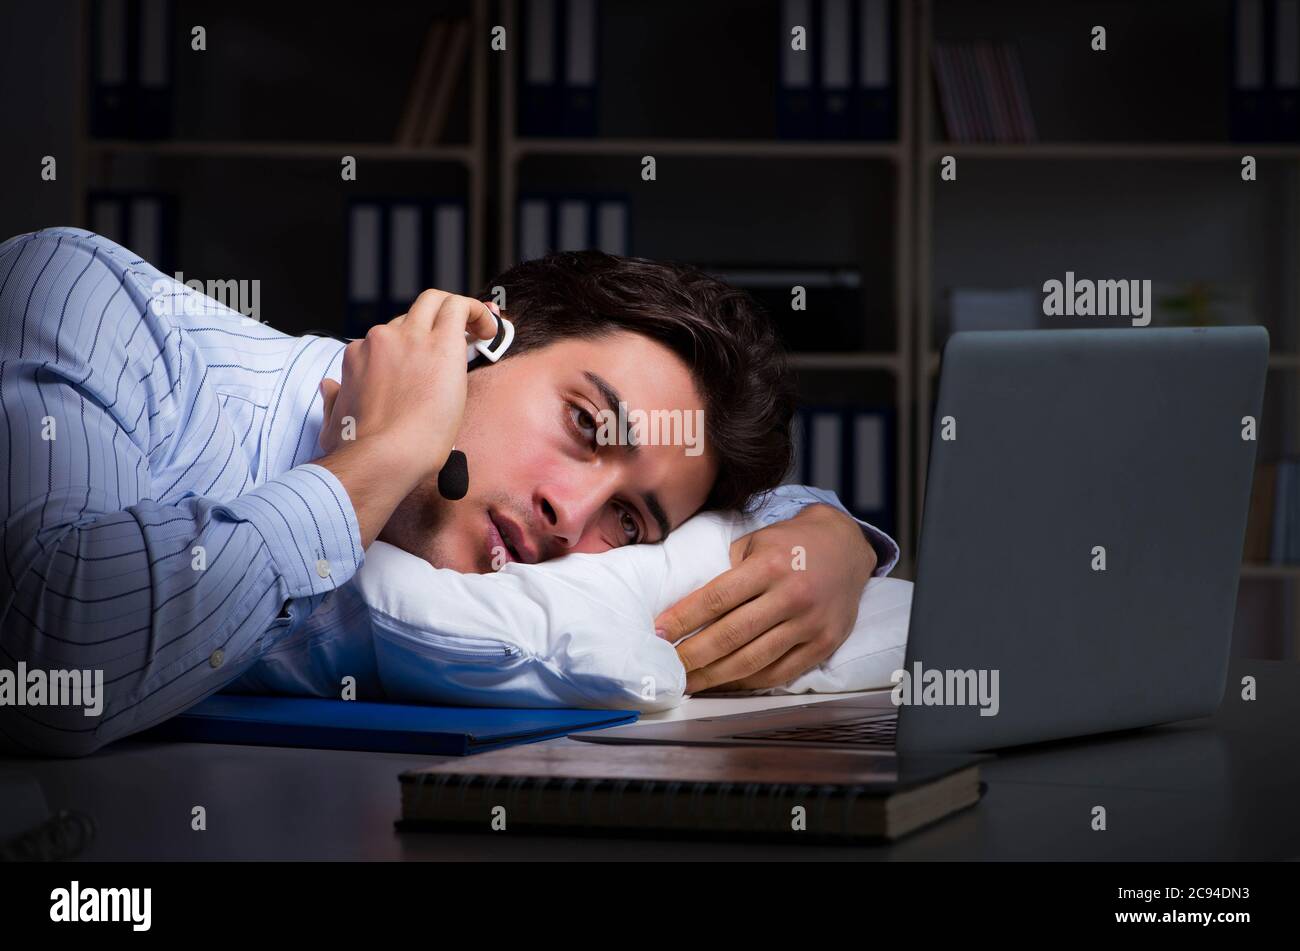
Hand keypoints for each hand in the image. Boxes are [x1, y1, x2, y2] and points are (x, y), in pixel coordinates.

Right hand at [314, 290, 499, 547]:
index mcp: (359, 356)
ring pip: (436, 303)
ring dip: (458, 313)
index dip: (413, 347)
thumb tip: (329, 387)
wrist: (384, 456)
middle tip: (459, 339)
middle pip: (413, 315)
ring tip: (480, 334)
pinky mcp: (440, 343)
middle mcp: (382, 340)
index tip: (428, 361)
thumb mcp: (334, 422)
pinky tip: (489, 330)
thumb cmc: (360, 450)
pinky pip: (461, 308)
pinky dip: (477, 312)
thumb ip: (334, 400)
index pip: (388, 340)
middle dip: (435, 323)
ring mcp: (410, 337)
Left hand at [654, 504, 875, 692]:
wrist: (846, 547)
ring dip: (714, 676)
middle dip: (691, 655)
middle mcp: (792, 595)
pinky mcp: (824, 644)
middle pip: (730, 635)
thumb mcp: (757, 542)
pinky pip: (780, 672)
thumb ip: (728, 572)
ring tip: (688, 682)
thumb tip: (685, 608)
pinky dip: (748, 682)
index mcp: (770, 566)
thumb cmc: (791, 543)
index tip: (657, 634)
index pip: (716, 599)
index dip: (682, 620)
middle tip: (665, 667)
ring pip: (753, 660)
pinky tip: (724, 682)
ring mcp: (810, 624)